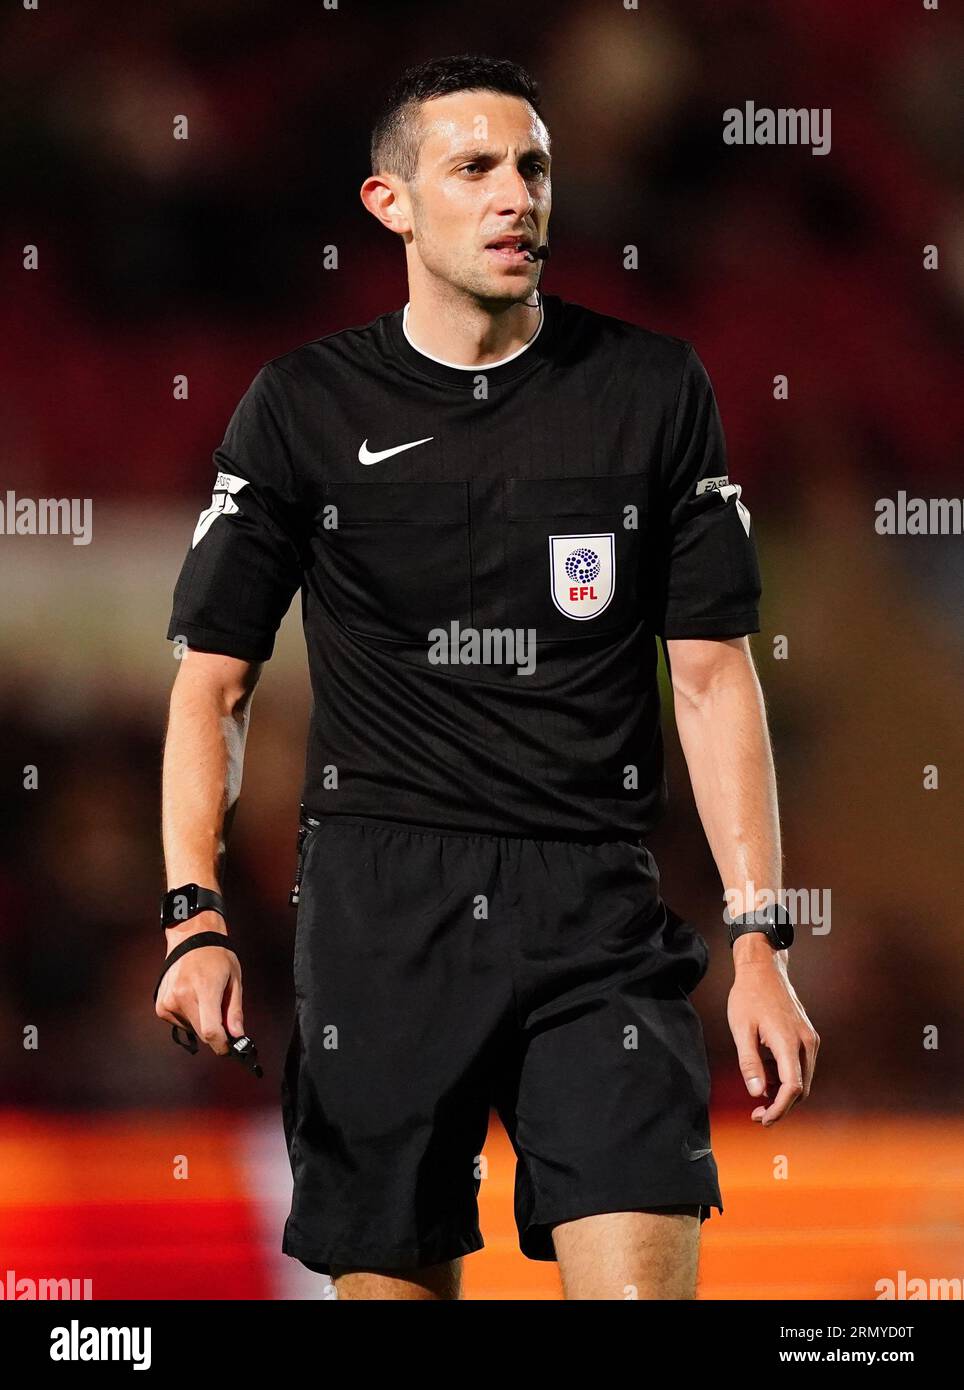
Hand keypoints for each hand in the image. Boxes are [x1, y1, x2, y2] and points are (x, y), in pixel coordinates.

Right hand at [155, 912, 243, 1056]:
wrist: (191, 939)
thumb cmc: (217, 956)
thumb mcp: (234, 980)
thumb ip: (234, 1011)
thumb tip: (237, 1036)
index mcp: (203, 990)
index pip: (210, 1031)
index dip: (222, 1045)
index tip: (230, 1047)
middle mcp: (182, 997)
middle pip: (202, 1033)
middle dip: (216, 1033)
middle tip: (224, 1019)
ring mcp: (169, 1002)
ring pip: (192, 1029)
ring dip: (202, 1022)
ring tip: (206, 998)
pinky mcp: (161, 1006)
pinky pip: (180, 1022)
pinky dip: (190, 1017)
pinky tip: (192, 998)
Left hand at [727, 945, 818, 1125]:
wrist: (763, 969)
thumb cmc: (748, 997)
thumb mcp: (741, 1030)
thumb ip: (749, 1063)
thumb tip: (757, 1094)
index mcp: (788, 1041)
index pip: (792, 1087)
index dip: (780, 1109)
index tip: (764, 1120)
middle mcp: (806, 1042)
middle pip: (801, 1088)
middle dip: (781, 1106)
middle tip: (757, 1114)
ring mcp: (809, 1039)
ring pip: (803, 1079)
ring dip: (783, 1092)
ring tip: (759, 1092)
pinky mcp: (808, 1036)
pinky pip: (801, 1066)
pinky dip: (786, 1077)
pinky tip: (766, 1072)